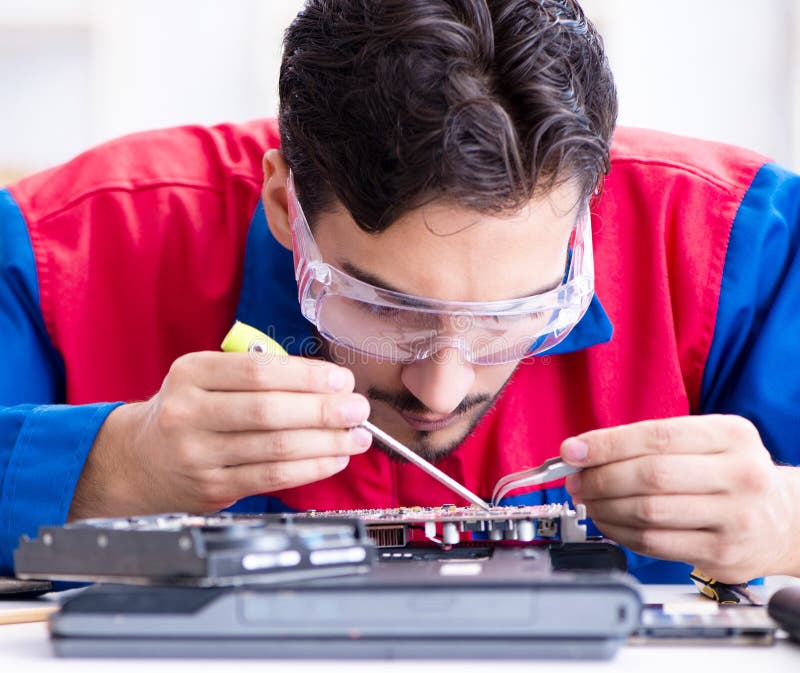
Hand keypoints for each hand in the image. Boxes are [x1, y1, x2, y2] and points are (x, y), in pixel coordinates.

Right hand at [69, 351, 370, 518]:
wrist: (140, 460)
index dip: (307, 376)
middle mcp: (188, 413)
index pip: (259, 371)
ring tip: (357, 436)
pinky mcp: (211, 488)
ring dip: (326, 442)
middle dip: (323, 410)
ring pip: (275, 448)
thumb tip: (328, 385)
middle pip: (269, 411)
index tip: (342, 379)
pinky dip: (311, 468)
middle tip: (358, 409)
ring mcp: (197, 455)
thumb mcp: (207, 378)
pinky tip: (334, 458)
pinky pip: (272, 478)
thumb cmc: (189, 411)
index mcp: (191, 374)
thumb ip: (259, 376)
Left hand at [560, 415, 799, 581]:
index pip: (656, 436)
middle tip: (576, 480)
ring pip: (649, 512)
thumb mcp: (707, 442)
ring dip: (605, 508)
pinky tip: (610, 523)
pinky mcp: (723, 554)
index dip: (606, 444)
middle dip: (601, 478)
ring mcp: (734, 517)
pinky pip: (655, 543)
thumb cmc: (732, 474)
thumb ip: (651, 443)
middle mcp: (739, 474)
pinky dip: (621, 533)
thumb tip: (584, 451)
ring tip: (589, 501)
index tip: (573, 450)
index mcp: (730, 435)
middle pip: (650, 475)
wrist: (787, 520)